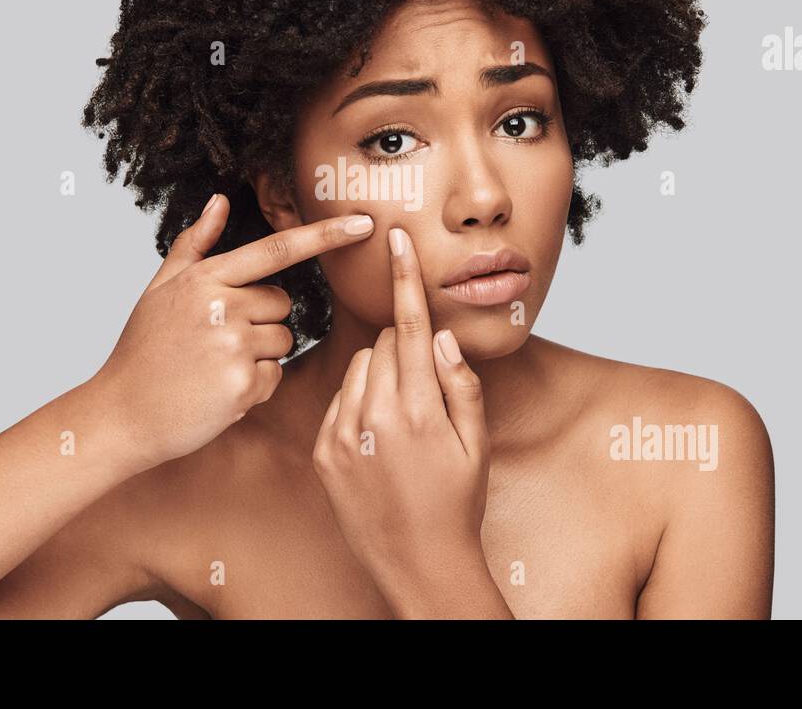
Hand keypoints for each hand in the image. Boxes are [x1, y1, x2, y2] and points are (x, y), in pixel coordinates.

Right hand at [93, 195, 374, 472]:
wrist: (121, 415)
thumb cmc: (143, 350)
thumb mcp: (160, 289)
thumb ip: (195, 244)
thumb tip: (220, 200)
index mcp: (205, 278)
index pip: (278, 249)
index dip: (325, 236)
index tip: (364, 223)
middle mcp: (221, 307)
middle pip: (282, 305)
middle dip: (261, 323)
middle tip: (215, 344)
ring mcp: (232, 346)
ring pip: (283, 343)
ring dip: (258, 358)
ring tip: (213, 368)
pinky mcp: (241, 385)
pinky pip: (274, 378)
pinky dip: (253, 389)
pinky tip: (217, 392)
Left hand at [312, 226, 493, 600]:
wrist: (418, 564)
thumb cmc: (457, 503)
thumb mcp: (477, 444)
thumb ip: (461, 384)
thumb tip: (442, 336)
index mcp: (419, 409)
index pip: (410, 325)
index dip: (405, 278)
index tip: (396, 238)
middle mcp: (376, 416)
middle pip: (384, 343)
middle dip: (405, 348)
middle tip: (424, 388)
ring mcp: (344, 434)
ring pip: (359, 367)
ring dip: (380, 375)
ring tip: (402, 418)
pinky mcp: (324, 451)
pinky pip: (338, 399)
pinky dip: (358, 403)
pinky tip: (378, 437)